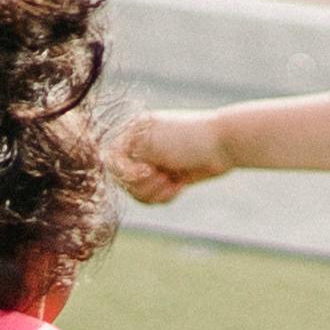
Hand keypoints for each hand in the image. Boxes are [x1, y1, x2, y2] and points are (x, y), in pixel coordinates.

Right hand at [107, 109, 226, 206]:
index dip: (126, 172)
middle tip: (163, 176)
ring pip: (138, 192)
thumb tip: (106, 168)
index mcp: (132, 132)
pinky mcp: (166, 177)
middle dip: (144, 185)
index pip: (111, 161)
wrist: (223, 144)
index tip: (148, 170)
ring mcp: (153, 163)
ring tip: (173, 182)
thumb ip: (123, 156)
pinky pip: (154, 197)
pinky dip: (164, 196)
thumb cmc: (186, 139)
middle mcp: (140, 147)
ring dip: (155, 193)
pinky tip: (179, 186)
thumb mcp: (150, 143)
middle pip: (124, 181)